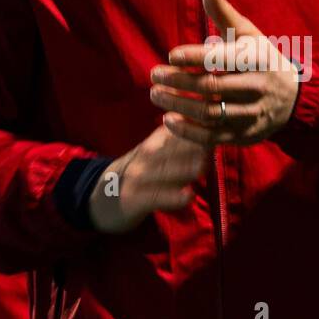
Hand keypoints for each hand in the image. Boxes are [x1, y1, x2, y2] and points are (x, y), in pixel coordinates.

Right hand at [88, 122, 207, 233]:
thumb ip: (179, 140)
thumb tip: (209, 123)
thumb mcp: (155, 152)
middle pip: (172, 146)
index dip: (198, 122)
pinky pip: (155, 197)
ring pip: (164, 170)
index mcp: (155, 142)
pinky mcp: (134, 199)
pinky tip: (188, 196)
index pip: (178, 128)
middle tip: (217, 139)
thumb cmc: (139, 174)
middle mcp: (146, 155)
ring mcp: (139, 177)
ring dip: (184, 167)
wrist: (99, 197)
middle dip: (195, 142)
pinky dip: (172, 197)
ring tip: (205, 165)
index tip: (219, 119)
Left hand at [149, 0, 303, 146]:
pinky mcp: (245, 136)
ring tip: (155, 94)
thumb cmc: (262, 58)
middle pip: (212, 86)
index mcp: (256, 59)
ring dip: (179, 105)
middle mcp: (256, 88)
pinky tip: (168, 120)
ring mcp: (251, 114)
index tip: (171, 55)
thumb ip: (223, 14)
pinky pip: (213, 137)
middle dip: (179, 81)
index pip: (222, 58)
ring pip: (210, 113)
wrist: (294, 98)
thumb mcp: (248, 34)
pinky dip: (188, 131)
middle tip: (154, 75)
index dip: (195, 57)